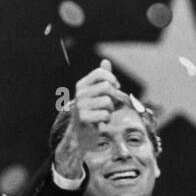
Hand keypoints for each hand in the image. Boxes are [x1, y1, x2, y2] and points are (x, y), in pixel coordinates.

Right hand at [56, 60, 127, 178]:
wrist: (80, 135)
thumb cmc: (92, 112)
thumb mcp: (97, 93)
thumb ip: (102, 78)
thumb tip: (105, 61)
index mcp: (82, 85)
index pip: (100, 73)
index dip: (112, 79)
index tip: (115, 87)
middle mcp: (79, 93)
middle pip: (107, 86)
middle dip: (115, 96)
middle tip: (112, 104)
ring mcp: (80, 106)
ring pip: (107, 101)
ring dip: (111, 109)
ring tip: (105, 113)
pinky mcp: (83, 118)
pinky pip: (105, 114)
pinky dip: (107, 119)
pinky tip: (101, 121)